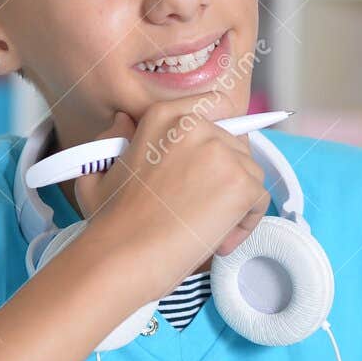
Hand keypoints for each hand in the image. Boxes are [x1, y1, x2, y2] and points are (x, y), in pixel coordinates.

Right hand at [71, 99, 270, 296]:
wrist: (124, 255)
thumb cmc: (111, 221)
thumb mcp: (101, 167)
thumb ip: (114, 139)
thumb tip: (123, 122)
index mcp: (164, 116)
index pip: (216, 105)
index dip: (222, 136)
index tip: (216, 162)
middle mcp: (196, 126)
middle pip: (237, 145)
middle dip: (227, 177)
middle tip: (203, 209)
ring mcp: (222, 153)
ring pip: (250, 173)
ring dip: (236, 203)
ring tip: (207, 229)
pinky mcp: (242, 183)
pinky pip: (259, 201)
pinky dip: (245, 224)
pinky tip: (218, 241)